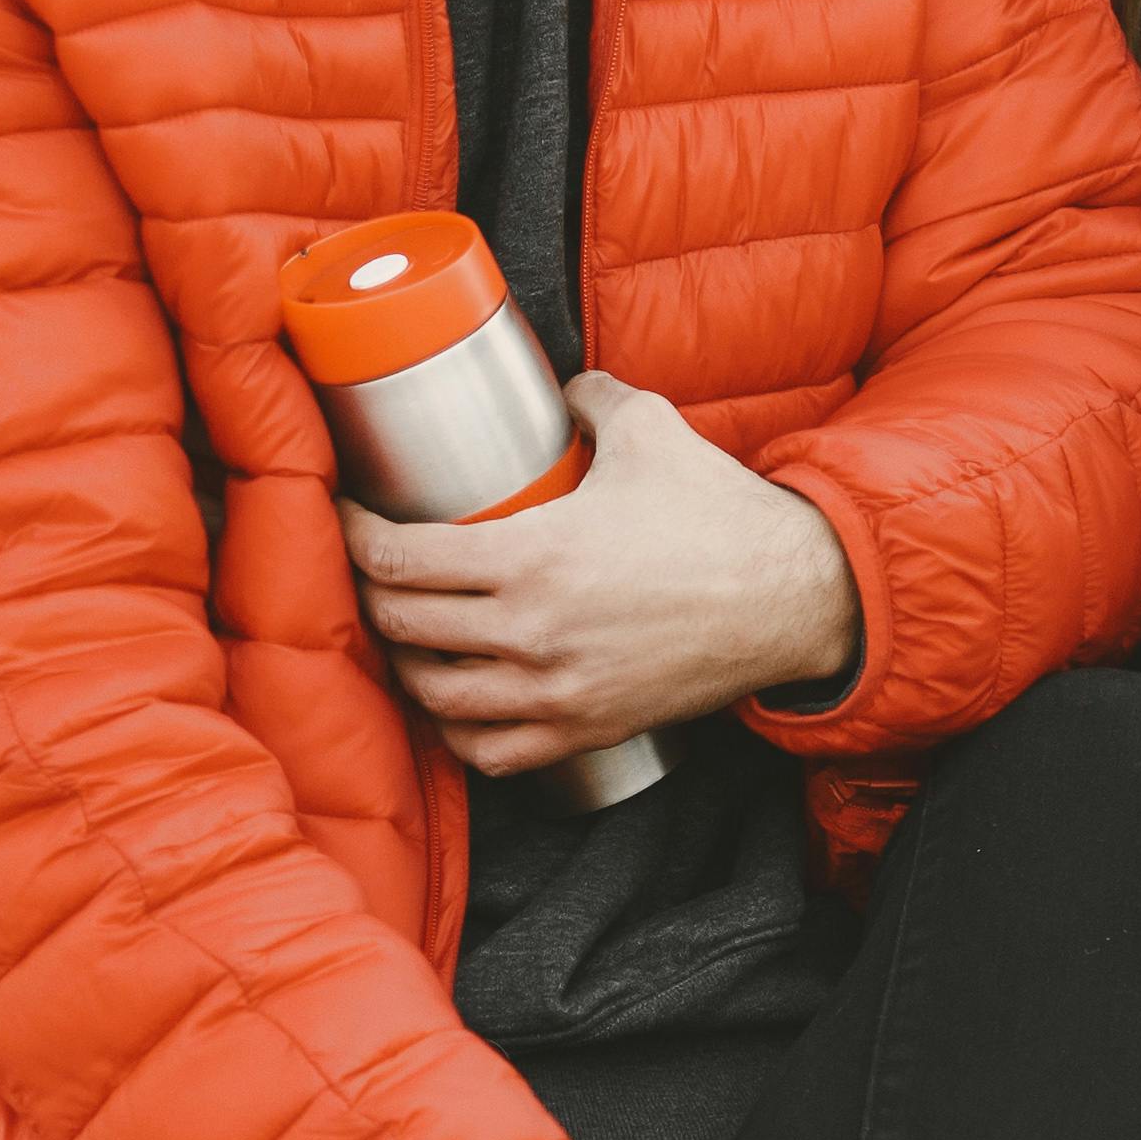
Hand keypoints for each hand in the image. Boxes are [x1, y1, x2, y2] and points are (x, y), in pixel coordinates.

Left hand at [345, 376, 863, 777]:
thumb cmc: (720, 515)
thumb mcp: (649, 429)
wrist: (793, 600)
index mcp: (529, 557)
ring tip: (407, 632)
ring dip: (406, 662)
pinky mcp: (582, 730)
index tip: (347, 515)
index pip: (396, 559)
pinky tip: (453, 700)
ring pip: (432, 695)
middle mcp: (529, 634)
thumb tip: (563, 386)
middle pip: (400, 626)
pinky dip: (456, 730)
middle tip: (372, 567)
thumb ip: (591, 396)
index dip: (353, 534)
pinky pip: (487, 753)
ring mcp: (553, 693)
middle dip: (370, 593)